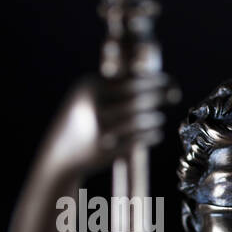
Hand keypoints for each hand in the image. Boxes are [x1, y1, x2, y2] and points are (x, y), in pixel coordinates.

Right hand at [37, 73, 178, 177]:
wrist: (60, 151)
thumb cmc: (84, 117)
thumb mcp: (93, 95)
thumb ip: (120, 85)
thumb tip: (159, 80)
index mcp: (90, 87)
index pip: (131, 81)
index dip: (155, 82)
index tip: (170, 83)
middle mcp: (93, 106)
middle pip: (137, 100)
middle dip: (158, 97)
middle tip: (172, 97)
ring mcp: (99, 129)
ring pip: (139, 121)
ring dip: (155, 119)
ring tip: (159, 118)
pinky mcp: (106, 150)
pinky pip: (138, 140)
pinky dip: (151, 135)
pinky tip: (156, 133)